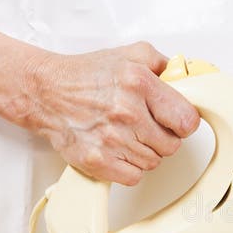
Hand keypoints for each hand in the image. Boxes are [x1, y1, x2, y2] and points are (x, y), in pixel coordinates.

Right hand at [27, 42, 199, 184]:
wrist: (46, 92)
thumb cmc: (86, 76)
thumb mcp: (131, 55)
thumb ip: (164, 64)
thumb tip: (187, 77)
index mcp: (139, 83)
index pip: (187, 120)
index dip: (184, 123)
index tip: (176, 121)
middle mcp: (126, 112)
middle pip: (172, 145)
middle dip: (164, 137)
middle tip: (148, 127)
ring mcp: (112, 139)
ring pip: (153, 162)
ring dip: (145, 152)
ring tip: (128, 135)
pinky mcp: (98, 161)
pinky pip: (134, 177)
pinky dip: (130, 168)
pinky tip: (120, 151)